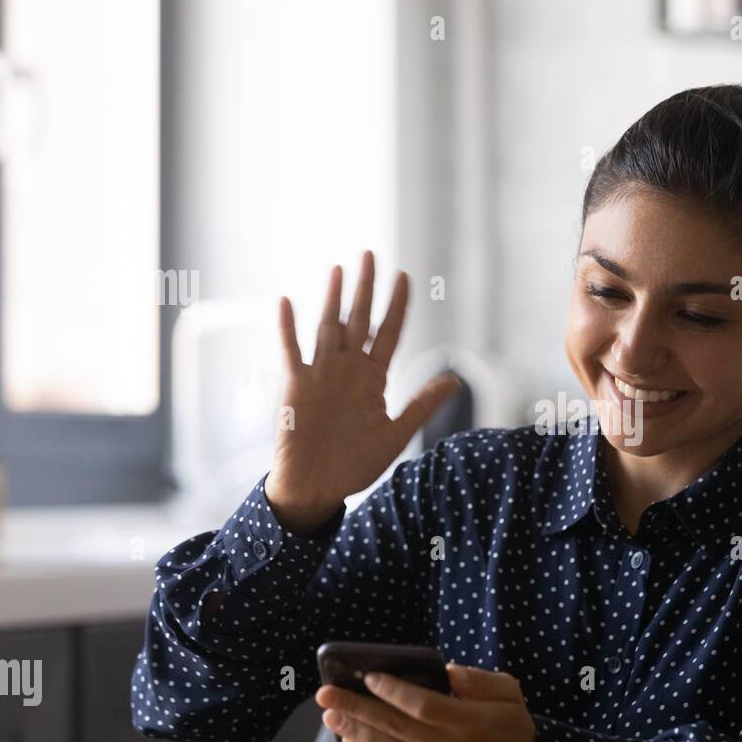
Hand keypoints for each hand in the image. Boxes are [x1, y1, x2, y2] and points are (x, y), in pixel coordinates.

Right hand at [264, 250, 460, 532]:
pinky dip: (288, 328)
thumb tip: (454, 380)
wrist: (318, 487)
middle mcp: (347, 370)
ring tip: (340, 269)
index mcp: (372, 379)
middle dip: (366, 289)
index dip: (397, 306)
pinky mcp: (296, 386)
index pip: (388, 333)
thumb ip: (422, 404)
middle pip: (359, 320)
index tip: (405, 277)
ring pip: (327, 327)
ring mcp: (321, 374)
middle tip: (371, 255)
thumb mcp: (396, 433)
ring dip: (333, 299)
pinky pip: (291, 351)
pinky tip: (287, 302)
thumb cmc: (355, 464)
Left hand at [316, 663, 536, 741]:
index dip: (391, 691)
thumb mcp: (509, 693)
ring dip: (356, 735)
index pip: (421, 705)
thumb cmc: (515, 729)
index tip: (368, 677)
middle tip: (326, 695)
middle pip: (395, 729)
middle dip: (355, 709)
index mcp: (472, 725)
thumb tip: (441, 672)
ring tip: (333, 718)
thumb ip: (476, 679)